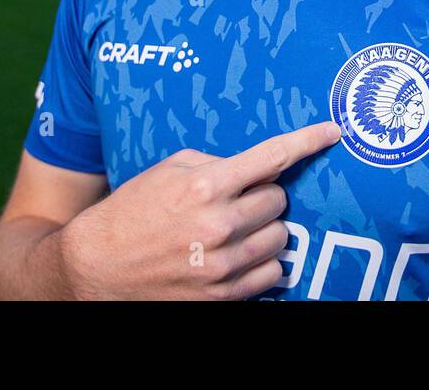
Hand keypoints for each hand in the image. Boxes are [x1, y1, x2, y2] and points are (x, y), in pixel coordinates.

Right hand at [59, 120, 341, 299]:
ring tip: (236, 229)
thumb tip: (259, 167)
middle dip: (266, 196)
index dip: (308, 141)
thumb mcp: (168, 169)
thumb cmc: (132, 211)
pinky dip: (264, 263)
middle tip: (241, 200)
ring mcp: (223, 264)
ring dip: (265, 230)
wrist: (96, 268)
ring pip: (280, 237)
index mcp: (205, 185)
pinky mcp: (223, 296)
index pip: (273, 157)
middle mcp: (219, 224)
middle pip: (279, 201)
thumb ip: (217, 163)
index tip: (332, 132)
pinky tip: (239, 255)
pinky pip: (272, 273)